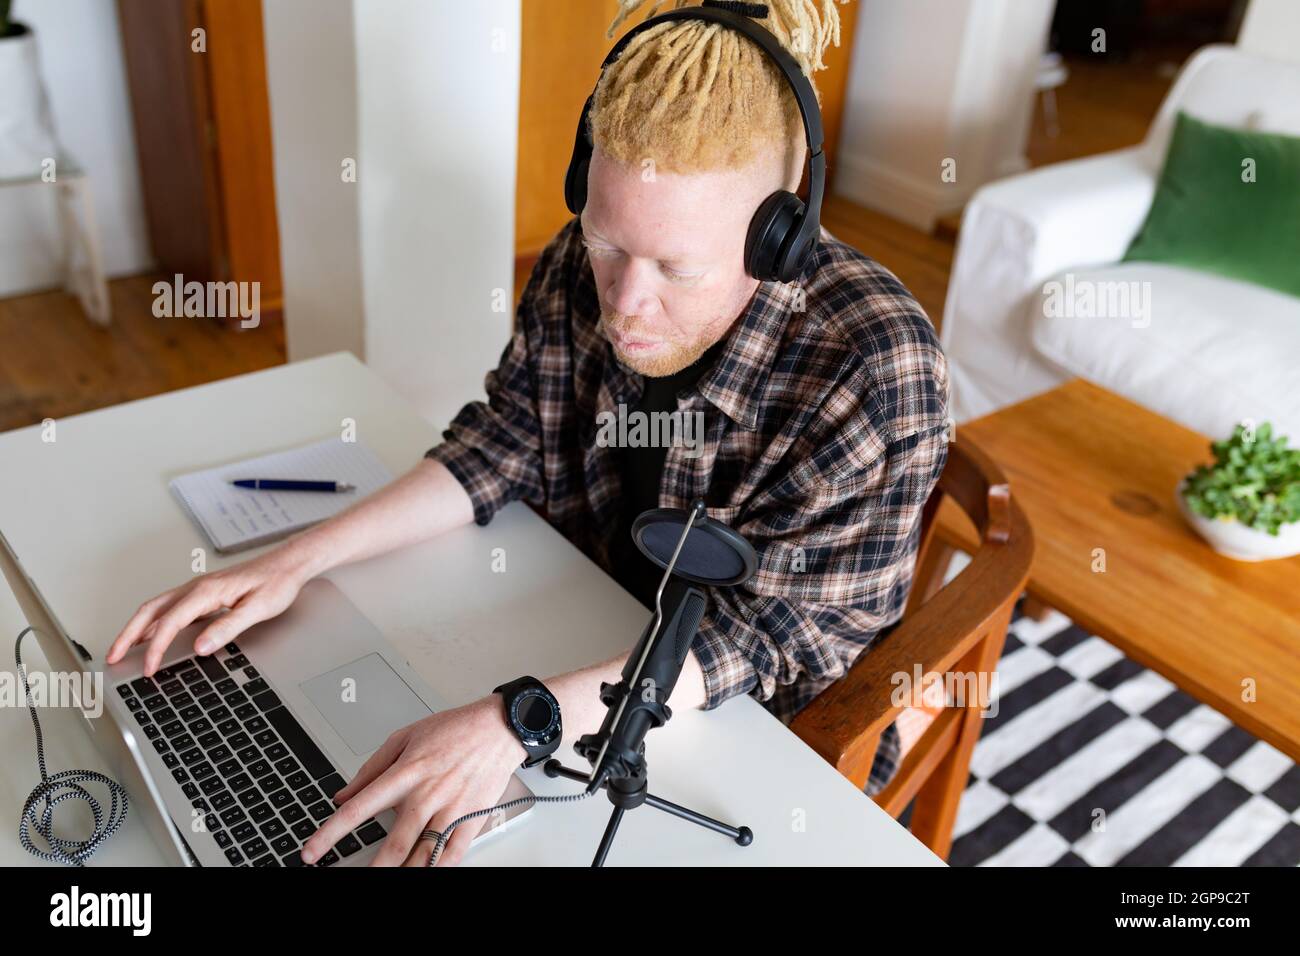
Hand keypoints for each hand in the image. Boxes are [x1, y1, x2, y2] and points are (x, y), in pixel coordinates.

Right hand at [106, 546, 314, 675]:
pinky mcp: (204, 594)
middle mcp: (197, 587)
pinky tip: (152, 635)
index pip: (170, 623)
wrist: (288, 564)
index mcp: (206, 591)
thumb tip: (200, 646)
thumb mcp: (258, 608)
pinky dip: (153, 623)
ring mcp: (198, 589)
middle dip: (127, 635)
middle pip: (150, 611)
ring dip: (136, 628)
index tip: (149, 669)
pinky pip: (170, 608)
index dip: (156, 648)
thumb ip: (228, 627)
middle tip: (112, 657)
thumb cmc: (277, 583)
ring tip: (122, 649)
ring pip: (156, 608)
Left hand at [301, 696, 527, 866]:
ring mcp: (450, 810)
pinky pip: (452, 855)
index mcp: (405, 773)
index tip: (311, 851)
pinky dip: (437, 869)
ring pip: (421, 856)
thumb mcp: (404, 737)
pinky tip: (424, 872)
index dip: (330, 834)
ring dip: (402, 873)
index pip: (358, 809)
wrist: (499, 728)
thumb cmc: (454, 729)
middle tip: (353, 877)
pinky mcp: (471, 820)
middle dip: (371, 869)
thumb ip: (371, 769)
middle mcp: (426, 795)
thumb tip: (343, 794)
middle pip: (393, 845)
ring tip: (386, 879)